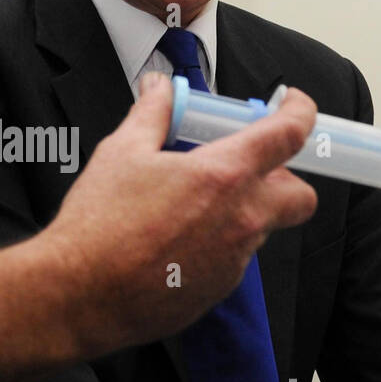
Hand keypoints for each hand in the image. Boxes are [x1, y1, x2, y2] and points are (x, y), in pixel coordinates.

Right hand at [43, 72, 317, 356]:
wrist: (79, 294)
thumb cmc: (98, 225)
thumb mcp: (121, 152)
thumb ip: (152, 114)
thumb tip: (160, 87)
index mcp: (223, 175)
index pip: (288, 136)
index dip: (301, 113)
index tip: (294, 105)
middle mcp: (241, 220)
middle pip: (300, 197)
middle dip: (285, 179)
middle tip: (246, 168)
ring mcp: (233, 261)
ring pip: (260, 229)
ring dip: (240, 212)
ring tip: (187, 206)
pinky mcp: (217, 290)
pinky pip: (232, 261)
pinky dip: (215, 245)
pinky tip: (172, 242)